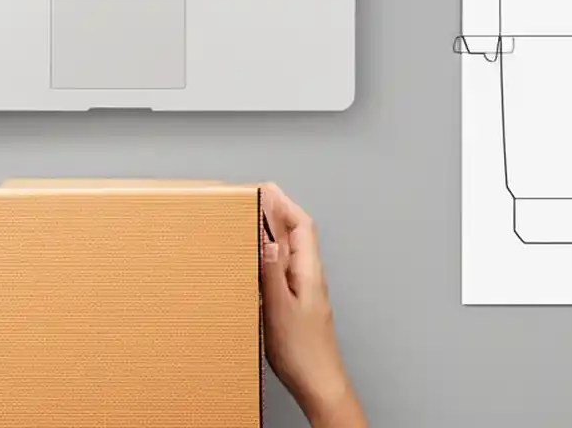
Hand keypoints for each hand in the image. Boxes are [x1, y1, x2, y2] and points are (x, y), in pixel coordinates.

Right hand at [260, 184, 365, 427]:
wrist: (319, 384)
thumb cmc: (303, 352)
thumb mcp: (280, 307)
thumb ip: (272, 271)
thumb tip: (265, 238)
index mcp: (309, 272)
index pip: (301, 225)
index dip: (284, 203)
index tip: (265, 188)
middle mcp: (308, 277)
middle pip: (295, 235)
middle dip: (277, 212)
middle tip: (256, 197)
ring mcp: (302, 291)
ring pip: (287, 252)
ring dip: (271, 233)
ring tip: (252, 220)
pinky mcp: (295, 304)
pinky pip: (281, 270)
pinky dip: (268, 257)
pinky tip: (255, 261)